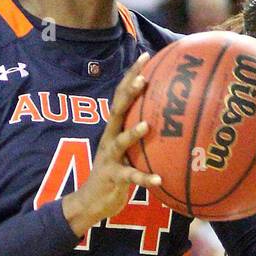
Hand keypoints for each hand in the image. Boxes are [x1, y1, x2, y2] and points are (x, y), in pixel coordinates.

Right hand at [61, 54, 160, 235]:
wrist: (90, 200)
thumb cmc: (114, 171)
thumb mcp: (125, 148)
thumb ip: (139, 131)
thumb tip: (165, 116)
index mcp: (114, 127)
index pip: (122, 95)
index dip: (132, 75)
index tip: (145, 56)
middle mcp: (110, 137)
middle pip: (118, 110)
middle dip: (129, 93)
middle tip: (143, 79)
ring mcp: (110, 157)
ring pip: (121, 142)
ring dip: (133, 133)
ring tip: (147, 126)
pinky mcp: (113, 178)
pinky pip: (131, 177)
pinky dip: (145, 178)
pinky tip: (159, 179)